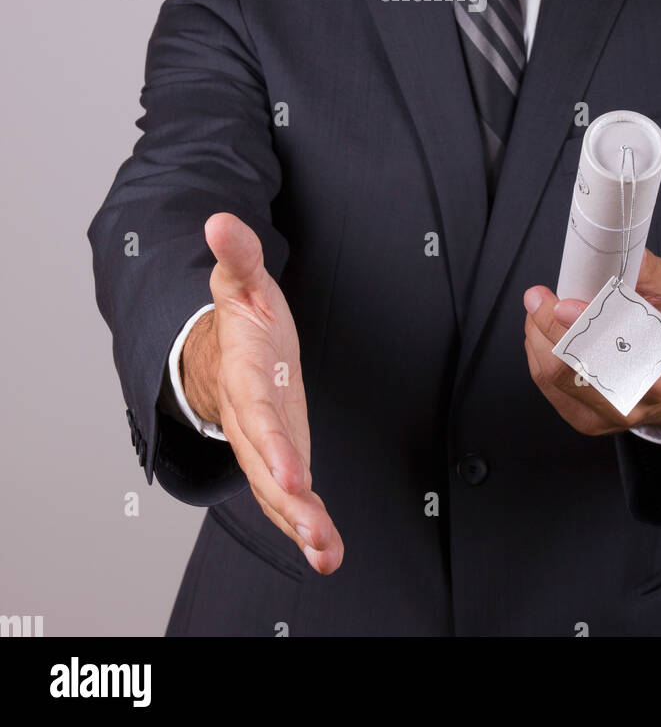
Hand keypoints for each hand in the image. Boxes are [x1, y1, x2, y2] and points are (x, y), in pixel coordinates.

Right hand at [180, 211, 343, 573]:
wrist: (222, 350)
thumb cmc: (241, 317)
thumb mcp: (242, 280)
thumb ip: (237, 254)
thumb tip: (219, 220)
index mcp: (244, 378)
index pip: (257, 416)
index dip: (274, 446)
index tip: (296, 474)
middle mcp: (250, 420)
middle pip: (267, 464)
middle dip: (290, 498)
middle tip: (313, 527)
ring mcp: (265, 443)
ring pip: (277, 490)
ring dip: (301, 523)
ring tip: (326, 553)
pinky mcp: (281, 456)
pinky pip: (291, 497)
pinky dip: (307, 526)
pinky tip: (329, 553)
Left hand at [523, 248, 660, 436]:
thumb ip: (641, 268)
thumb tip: (607, 252)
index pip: (619, 347)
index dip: (587, 326)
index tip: (562, 304)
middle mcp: (637, 397)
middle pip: (576, 367)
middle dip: (548, 326)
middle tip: (537, 297)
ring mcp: (609, 414)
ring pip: (556, 376)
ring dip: (537, 336)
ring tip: (538, 309)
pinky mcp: (586, 420)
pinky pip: (547, 385)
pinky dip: (538, 353)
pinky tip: (541, 333)